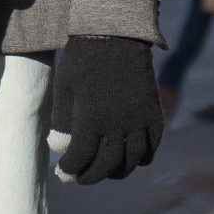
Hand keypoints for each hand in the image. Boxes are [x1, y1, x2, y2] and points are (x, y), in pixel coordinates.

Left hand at [48, 36, 164, 185]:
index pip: (80, 159)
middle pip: (106, 165)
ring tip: (106, 172)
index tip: (63, 173)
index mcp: (90, 119)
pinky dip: (142, 158)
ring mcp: (139, 119)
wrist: (115, 35)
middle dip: (91, 176)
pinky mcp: (153, 113)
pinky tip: (130, 158)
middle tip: (81, 178)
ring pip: (132, 161)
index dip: (70, 171)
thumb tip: (60, 150)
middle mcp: (117, 124)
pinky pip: (152, 146)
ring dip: (118, 172)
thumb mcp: (63, 88)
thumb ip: (61, 122)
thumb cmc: (82, 60)